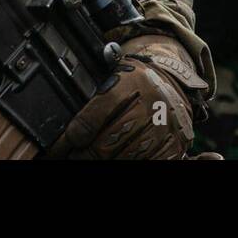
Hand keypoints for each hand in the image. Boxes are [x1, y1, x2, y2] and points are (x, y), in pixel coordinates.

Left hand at [51, 37, 205, 159]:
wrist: (172, 80)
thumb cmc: (134, 79)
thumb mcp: (114, 74)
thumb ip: (93, 96)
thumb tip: (65, 125)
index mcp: (131, 81)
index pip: (96, 113)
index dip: (75, 134)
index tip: (63, 144)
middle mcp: (151, 103)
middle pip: (109, 141)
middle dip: (86, 154)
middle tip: (73, 157)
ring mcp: (165, 126)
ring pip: (127, 156)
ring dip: (105, 161)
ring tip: (90, 159)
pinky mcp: (174, 143)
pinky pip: (148, 161)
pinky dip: (130, 162)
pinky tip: (117, 159)